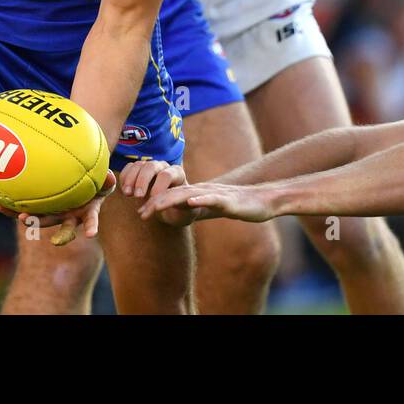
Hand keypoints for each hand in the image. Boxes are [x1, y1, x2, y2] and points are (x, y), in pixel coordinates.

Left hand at [0, 170, 116, 245]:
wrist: (89, 185)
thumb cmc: (98, 184)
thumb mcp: (105, 183)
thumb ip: (107, 182)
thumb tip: (111, 177)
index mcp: (82, 212)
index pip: (88, 220)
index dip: (91, 226)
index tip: (93, 234)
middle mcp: (65, 215)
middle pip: (49, 220)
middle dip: (36, 220)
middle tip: (23, 219)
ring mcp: (53, 210)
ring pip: (33, 213)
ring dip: (18, 212)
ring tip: (3, 209)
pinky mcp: (45, 203)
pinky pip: (27, 201)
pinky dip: (12, 201)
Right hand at [120, 160, 201, 226]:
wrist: (172, 209)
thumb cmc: (181, 212)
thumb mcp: (187, 212)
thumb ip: (187, 207)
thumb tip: (181, 203)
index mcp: (177, 174)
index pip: (167, 174)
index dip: (158, 186)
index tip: (153, 199)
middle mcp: (164, 167)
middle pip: (151, 166)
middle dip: (142, 180)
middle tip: (137, 196)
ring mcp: (150, 167)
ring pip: (139, 165)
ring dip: (131, 179)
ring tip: (128, 194)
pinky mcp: (139, 170)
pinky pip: (129, 167)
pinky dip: (125, 177)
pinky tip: (125, 190)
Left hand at [139, 180, 279, 223]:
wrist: (263, 200)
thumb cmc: (238, 205)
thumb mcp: (212, 207)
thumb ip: (196, 208)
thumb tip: (179, 212)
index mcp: (198, 192)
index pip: (172, 196)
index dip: (155, 203)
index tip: (140, 213)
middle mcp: (203, 190)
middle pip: (175, 194)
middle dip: (155, 203)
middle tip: (140, 214)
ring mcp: (215, 194)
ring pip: (188, 194)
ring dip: (170, 200)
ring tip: (155, 207)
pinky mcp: (228, 201)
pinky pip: (212, 199)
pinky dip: (199, 200)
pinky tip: (189, 202)